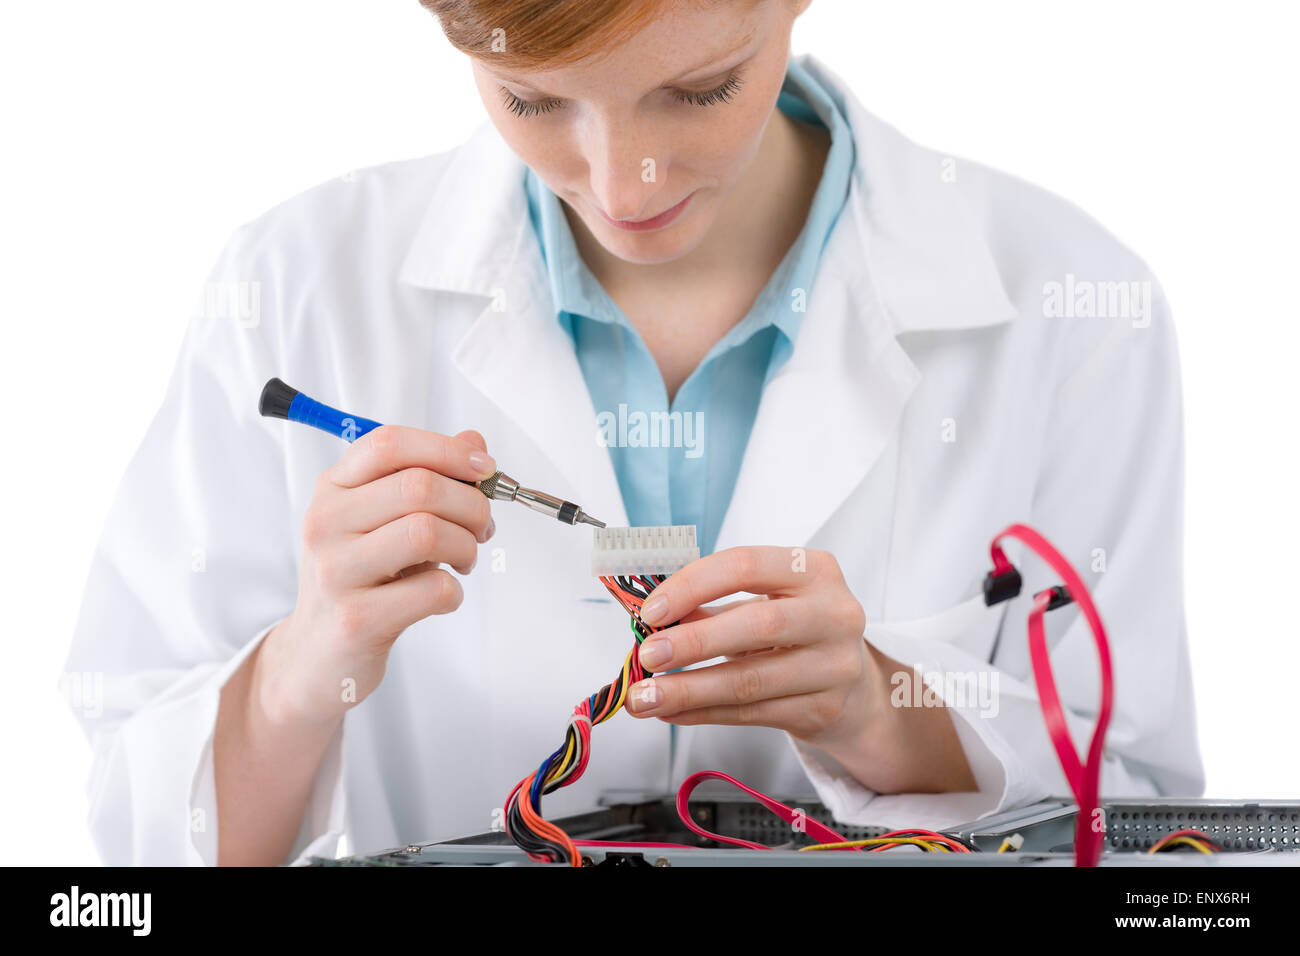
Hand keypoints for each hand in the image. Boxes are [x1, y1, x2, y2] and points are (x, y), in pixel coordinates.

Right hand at [257, 425, 496, 727]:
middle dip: (472, 505)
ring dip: (466, 547)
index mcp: (333, 490)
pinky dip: (455, 592)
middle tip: (483, 528)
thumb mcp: (383, 521)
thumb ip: (426, 477)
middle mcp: (326, 524)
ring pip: (428, 532)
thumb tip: (475, 442)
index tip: (483, 467)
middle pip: (419, 487)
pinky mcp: (356, 619)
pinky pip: (433, 589)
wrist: (317, 655)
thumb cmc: (360, 580)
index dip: (447, 449)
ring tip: (462, 561)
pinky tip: (443, 596)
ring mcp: (337, 572)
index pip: (389, 444)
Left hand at [625, 546, 874, 754]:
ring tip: (645, 697)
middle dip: (693, 642)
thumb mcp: (763, 603)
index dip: (693, 585)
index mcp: (814, 570)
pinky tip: (672, 711)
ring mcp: (835, 666)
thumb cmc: (795, 632)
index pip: (746, 565)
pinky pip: (752, 713)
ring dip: (689, 690)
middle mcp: (834, 614)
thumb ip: (710, 605)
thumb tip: (650, 619)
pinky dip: (703, 713)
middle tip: (647, 655)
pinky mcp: (824, 709)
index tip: (651, 609)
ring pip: (751, 680)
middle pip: (758, 625)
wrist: (853, 687)